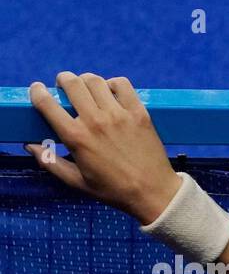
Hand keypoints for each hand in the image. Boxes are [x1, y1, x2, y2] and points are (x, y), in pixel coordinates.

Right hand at [26, 72, 181, 224]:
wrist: (153, 193)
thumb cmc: (114, 190)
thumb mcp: (77, 182)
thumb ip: (51, 163)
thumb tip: (30, 146)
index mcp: (76, 137)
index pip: (46, 103)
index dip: (37, 92)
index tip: (39, 91)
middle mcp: (95, 120)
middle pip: (71, 83)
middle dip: (63, 81)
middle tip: (65, 88)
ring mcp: (119, 115)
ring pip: (95, 80)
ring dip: (86, 81)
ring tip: (88, 90)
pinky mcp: (139, 113)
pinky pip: (122, 84)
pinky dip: (113, 84)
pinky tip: (112, 94)